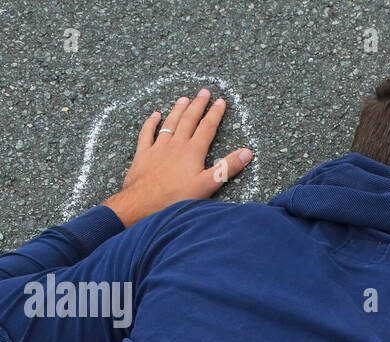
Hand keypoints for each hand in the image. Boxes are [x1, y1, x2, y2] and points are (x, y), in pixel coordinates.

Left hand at [102, 89, 252, 226]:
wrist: (144, 202)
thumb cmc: (177, 197)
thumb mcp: (208, 185)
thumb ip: (227, 167)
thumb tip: (246, 153)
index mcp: (193, 151)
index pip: (207, 127)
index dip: (215, 113)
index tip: (220, 101)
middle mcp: (176, 144)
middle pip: (189, 120)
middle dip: (198, 105)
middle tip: (203, 92)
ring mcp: (158, 147)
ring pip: (170, 123)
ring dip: (178, 109)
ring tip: (184, 98)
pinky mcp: (143, 153)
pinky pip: (147, 133)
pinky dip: (151, 122)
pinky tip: (155, 114)